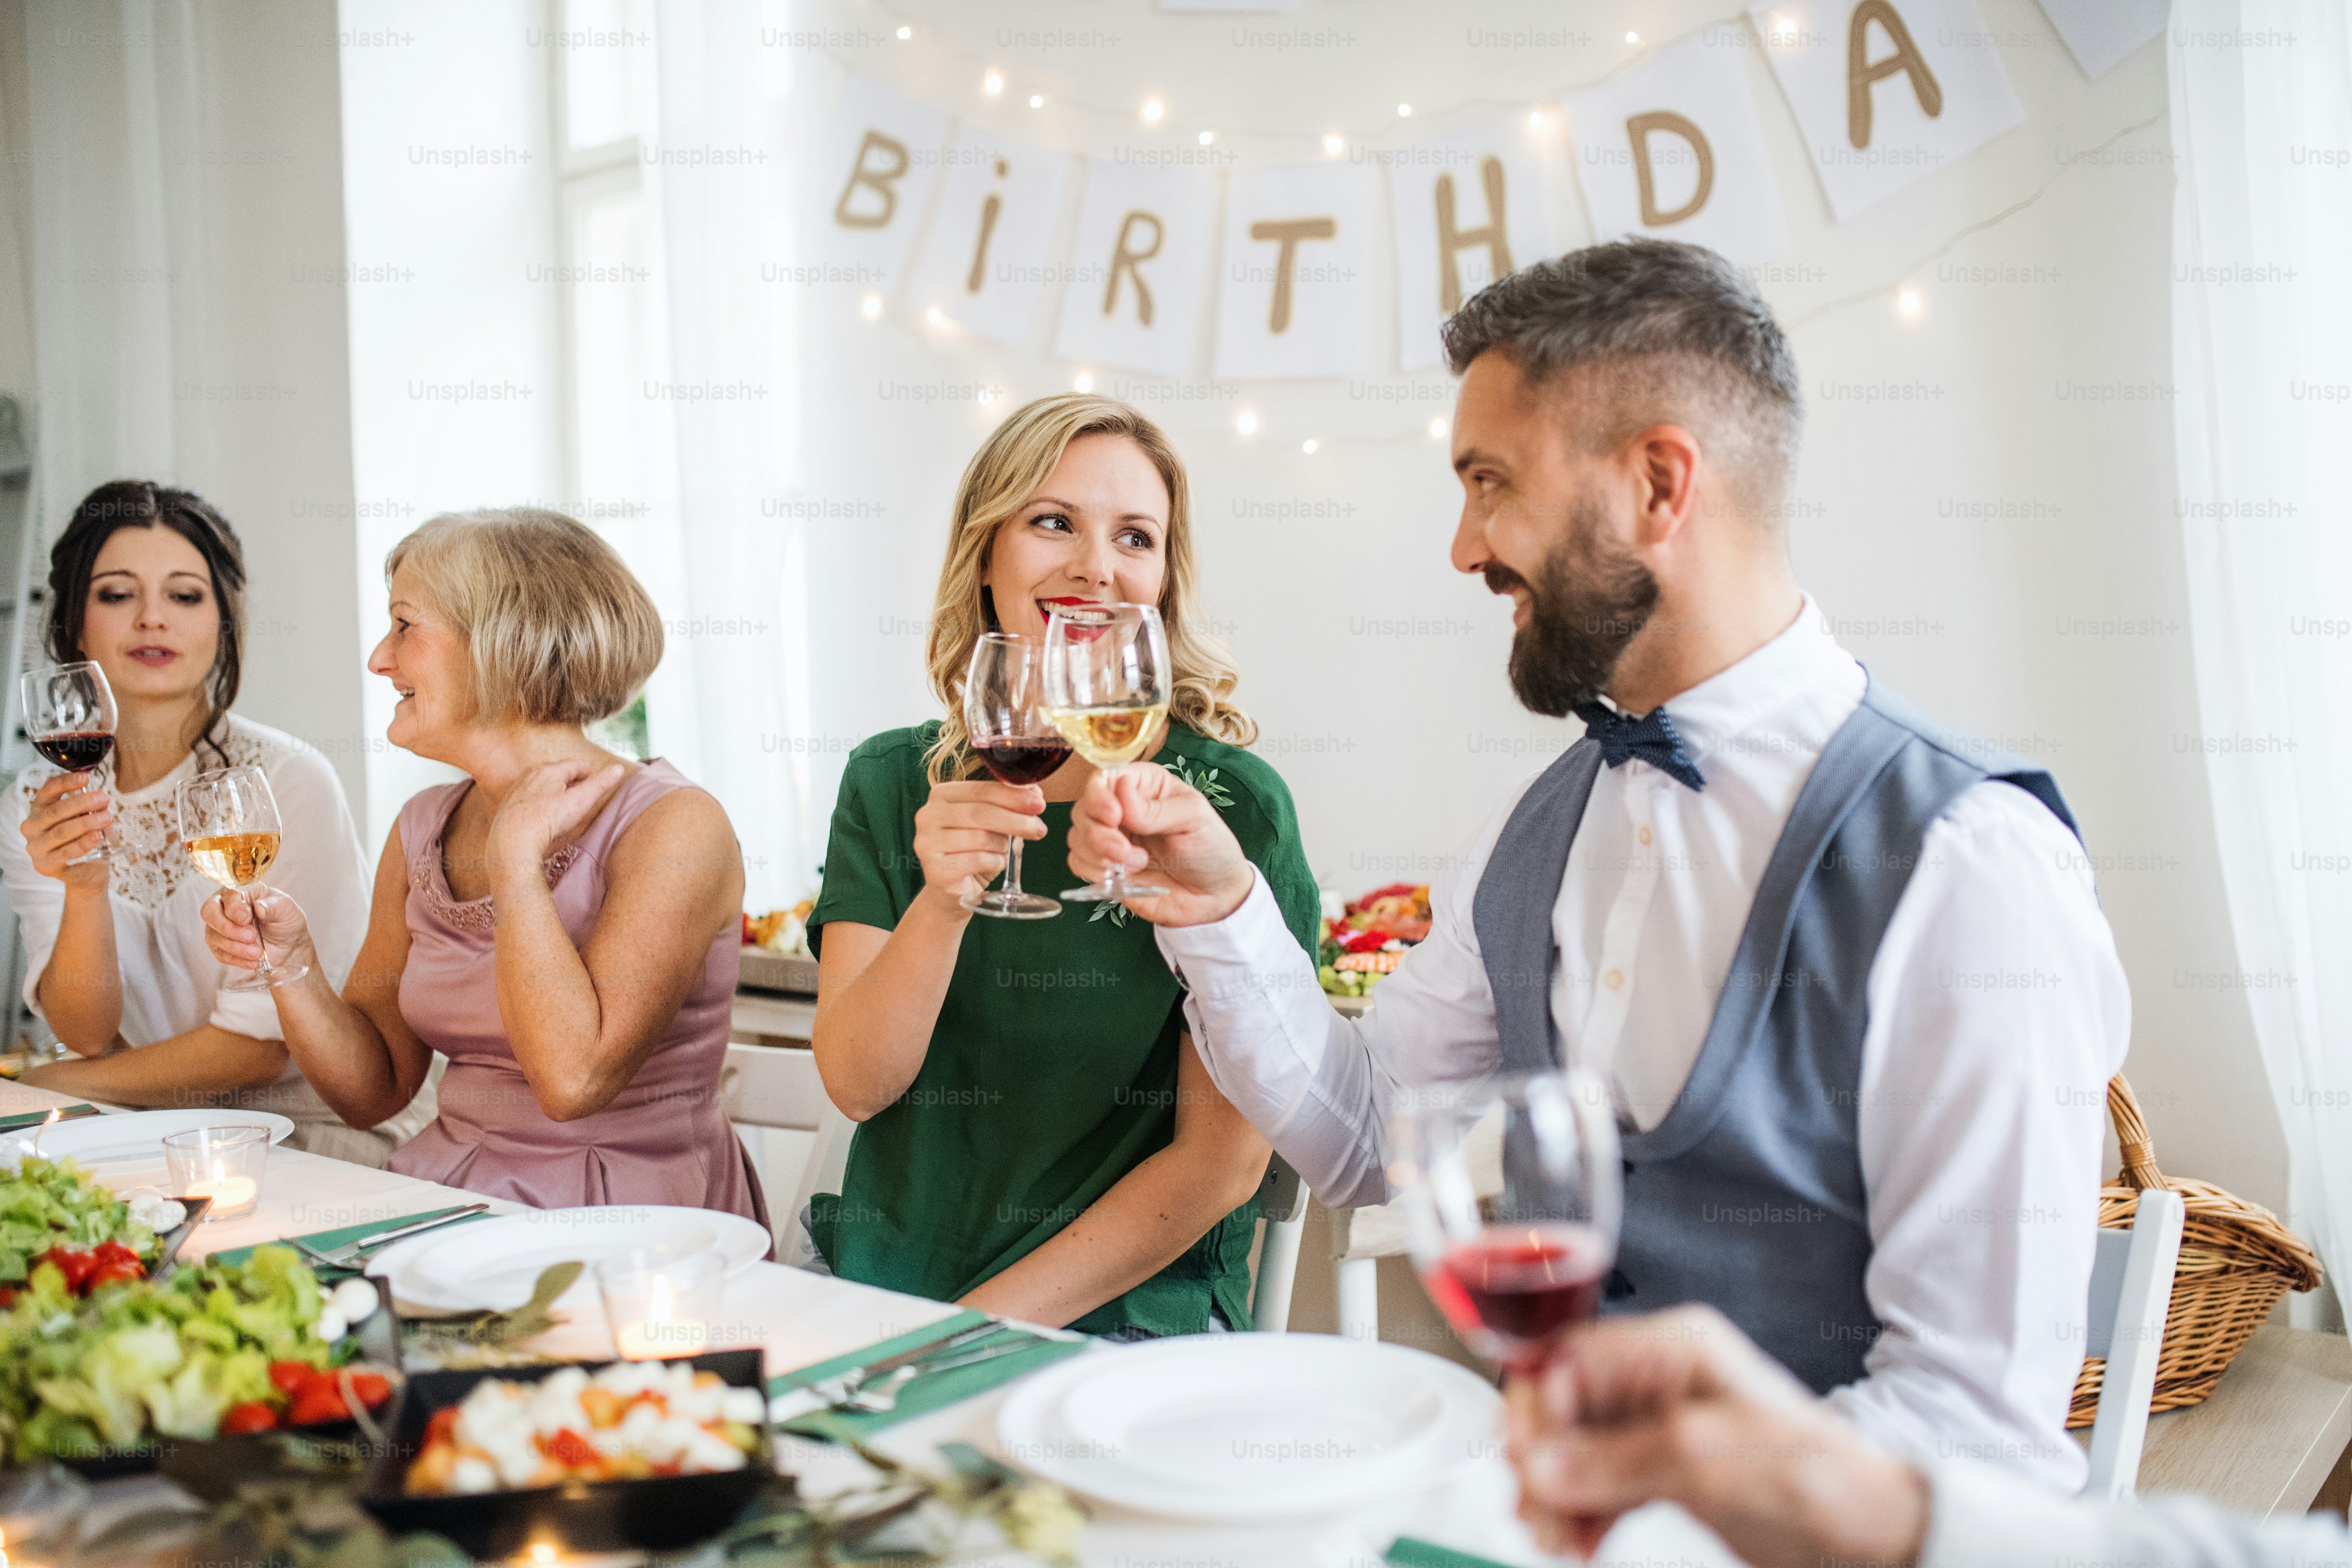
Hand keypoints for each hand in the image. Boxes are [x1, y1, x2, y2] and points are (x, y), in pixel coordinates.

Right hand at [20, 772, 112, 886]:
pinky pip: (64, 852)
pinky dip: (81, 844)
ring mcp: (36, 846)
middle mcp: (32, 825)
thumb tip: (101, 801)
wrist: (86, 870)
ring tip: (106, 818)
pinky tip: (96, 836)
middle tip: (104, 798)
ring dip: (85, 823)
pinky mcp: (44, 864)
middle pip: (55, 811)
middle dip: (81, 803)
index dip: (65, 782)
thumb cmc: (84, 838)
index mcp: (40, 808)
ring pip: (60, 831)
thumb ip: (90, 809)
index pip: (48, 790)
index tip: (85, 778)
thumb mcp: (87, 818)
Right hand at [201, 881, 317, 975]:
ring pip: (213, 936)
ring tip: (258, 952)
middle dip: (228, 927)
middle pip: (208, 912)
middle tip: (251, 936)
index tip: (247, 918)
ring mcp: (219, 927)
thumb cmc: (285, 919)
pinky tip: (252, 961)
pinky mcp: (220, 946)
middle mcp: (224, 906)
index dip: (233, 907)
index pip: (226, 894)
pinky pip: (220, 953)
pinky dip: (236, 959)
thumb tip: (259, 907)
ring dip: (235, 946)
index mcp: (240, 891)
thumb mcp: (286, 908)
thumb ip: (273, 905)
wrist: (290, 943)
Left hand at [486, 758, 627, 877]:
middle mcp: (531, 774)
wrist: (511, 841)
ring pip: (543, 783)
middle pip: (558, 772)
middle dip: (572, 781)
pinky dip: (541, 800)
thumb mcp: (580, 802)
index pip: (576, 764)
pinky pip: (530, 795)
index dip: (589, 773)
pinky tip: (544, 814)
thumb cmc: (546, 820)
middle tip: (583, 794)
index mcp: (549, 770)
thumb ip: (599, 784)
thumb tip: (618, 768)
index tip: (596, 782)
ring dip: (555, 790)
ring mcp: (518, 788)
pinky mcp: (509, 804)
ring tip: (565, 804)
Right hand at [912, 779, 1045, 914]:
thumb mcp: (991, 825)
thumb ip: (1008, 807)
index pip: (982, 789)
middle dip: (1016, 820)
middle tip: (1039, 828)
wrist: (952, 892)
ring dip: (1003, 845)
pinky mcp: (935, 869)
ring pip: (980, 837)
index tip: (1039, 803)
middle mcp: (928, 815)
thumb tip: (1036, 794)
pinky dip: (996, 862)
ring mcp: (927, 842)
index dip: (1013, 796)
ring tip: (1007, 851)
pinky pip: (978, 860)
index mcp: (941, 795)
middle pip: (981, 813)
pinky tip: (997, 864)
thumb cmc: (972, 852)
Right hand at [1065, 765, 1251, 926]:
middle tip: (1126, 852)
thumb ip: (1156, 808)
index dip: (1099, 796)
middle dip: (1098, 833)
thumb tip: (1122, 788)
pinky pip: (1078, 863)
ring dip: (1098, 854)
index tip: (1114, 817)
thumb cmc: (1211, 848)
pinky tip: (1125, 876)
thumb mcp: (1194, 818)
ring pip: (1076, 836)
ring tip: (1137, 865)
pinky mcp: (1105, 868)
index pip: (1103, 778)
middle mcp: (1122, 808)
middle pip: (1083, 808)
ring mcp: (1111, 838)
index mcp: (1143, 786)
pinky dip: (1093, 871)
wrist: (1216, 897)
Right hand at [1505, 1305, 1930, 1567]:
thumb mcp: (1709, 1461)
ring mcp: (1658, 1427)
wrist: (1872, 1537)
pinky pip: (1595, 1485)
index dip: (1536, 1406)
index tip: (1526, 1459)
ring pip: (1571, 1450)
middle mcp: (1659, 1380)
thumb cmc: (1822, 1481)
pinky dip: (1577, 1514)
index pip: (1569, 1356)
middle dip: (1539, 1458)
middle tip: (1536, 1508)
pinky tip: (1578, 1541)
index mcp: (1673, 1348)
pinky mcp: (1662, 1471)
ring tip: (1556, 1537)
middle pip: (1560, 1405)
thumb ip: (1617, 1460)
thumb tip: (1540, 1464)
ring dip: (1553, 1494)